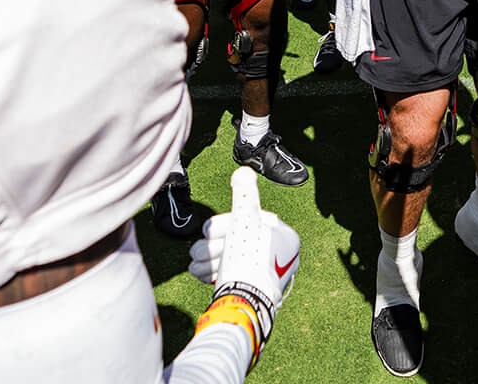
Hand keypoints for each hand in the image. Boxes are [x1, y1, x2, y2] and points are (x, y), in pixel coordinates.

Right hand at [187, 167, 299, 360]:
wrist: (242, 305)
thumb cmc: (247, 260)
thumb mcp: (244, 219)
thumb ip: (243, 194)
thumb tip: (243, 171)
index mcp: (284, 239)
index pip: (251, 220)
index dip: (224, 222)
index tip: (207, 230)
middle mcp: (279, 258)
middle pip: (238, 241)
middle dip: (213, 245)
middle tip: (196, 250)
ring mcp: (265, 276)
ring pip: (231, 258)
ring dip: (209, 258)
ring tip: (194, 263)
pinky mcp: (252, 292)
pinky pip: (231, 275)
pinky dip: (214, 272)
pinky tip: (199, 273)